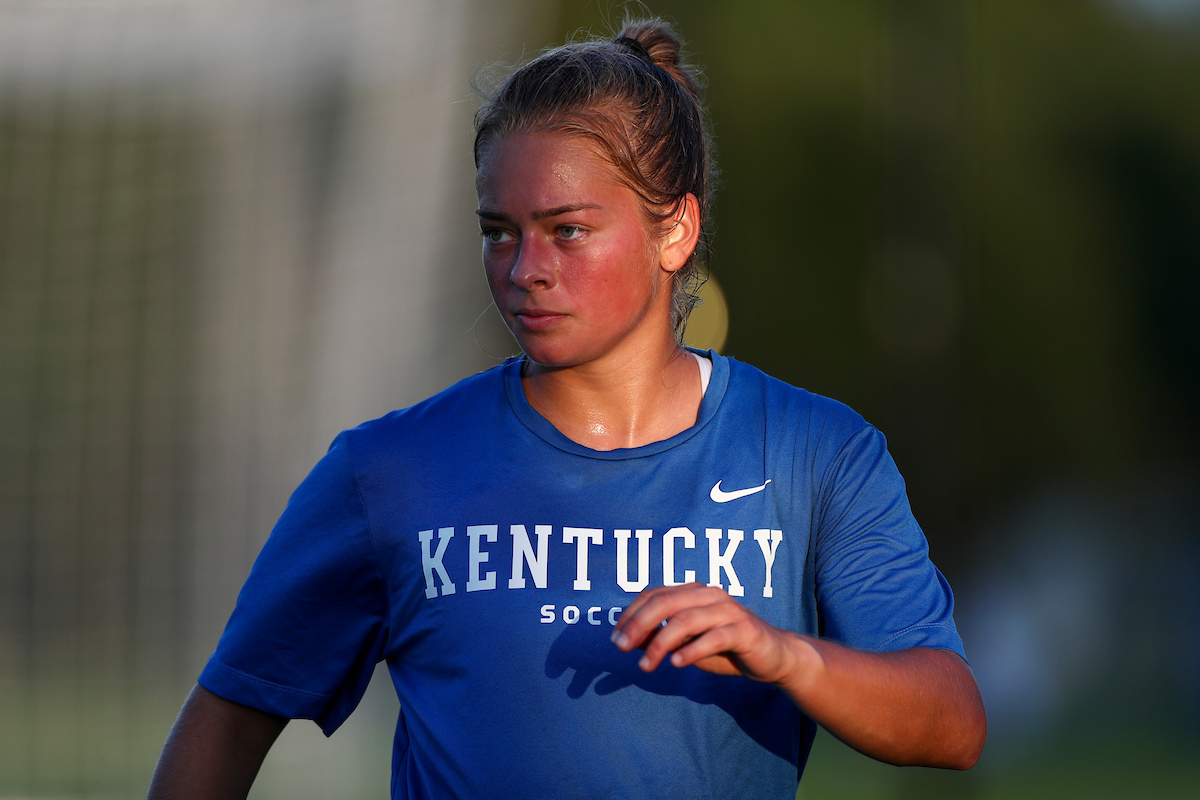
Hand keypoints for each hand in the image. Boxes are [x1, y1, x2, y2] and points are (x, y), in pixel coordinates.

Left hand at [610, 583, 815, 685]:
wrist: (773, 656)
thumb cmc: (725, 648)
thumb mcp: (688, 643)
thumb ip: (662, 638)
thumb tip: (628, 640)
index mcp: (693, 592)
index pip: (654, 594)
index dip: (631, 614)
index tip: (614, 638)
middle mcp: (709, 594)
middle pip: (666, 602)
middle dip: (639, 624)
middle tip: (621, 648)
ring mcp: (728, 610)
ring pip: (686, 620)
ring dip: (660, 643)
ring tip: (646, 666)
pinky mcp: (744, 629)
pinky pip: (713, 637)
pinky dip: (691, 650)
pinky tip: (676, 663)